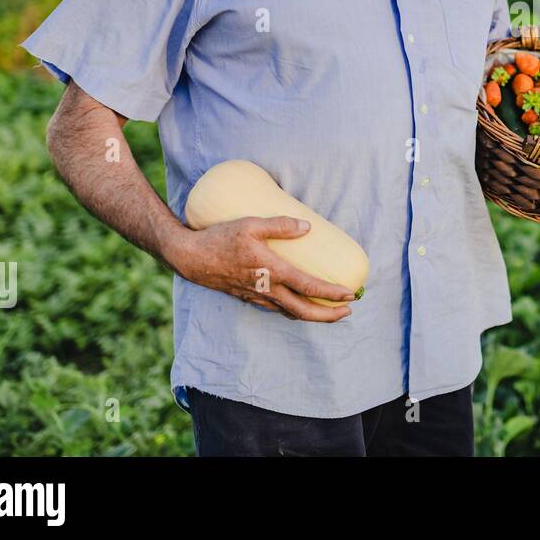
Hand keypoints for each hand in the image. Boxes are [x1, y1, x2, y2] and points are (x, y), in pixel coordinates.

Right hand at [168, 216, 356, 321]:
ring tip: (331, 311)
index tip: (350, 294)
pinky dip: (294, 311)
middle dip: (328, 315)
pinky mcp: (249, 298)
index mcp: (271, 272)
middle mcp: (266, 290)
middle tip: (348, 310)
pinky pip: (277, 309)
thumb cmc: (220, 238)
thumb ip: (280, 224)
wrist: (190, 257)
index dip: (331, 293)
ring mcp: (257, 297)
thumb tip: (308, 227)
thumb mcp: (250, 224)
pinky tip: (301, 304)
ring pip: (290, 313)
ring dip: (313, 315)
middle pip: (303, 311)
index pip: (308, 287)